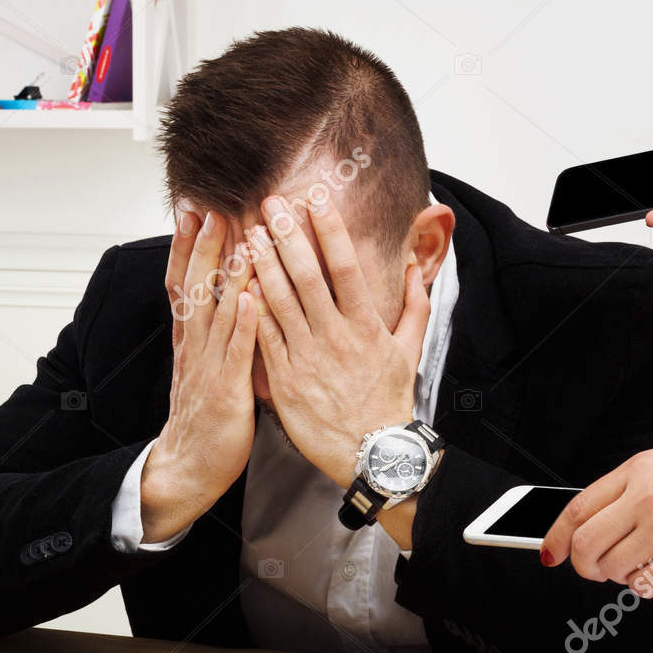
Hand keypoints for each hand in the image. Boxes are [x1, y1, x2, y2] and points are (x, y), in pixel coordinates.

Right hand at [139, 211, 258, 541]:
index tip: (193, 209)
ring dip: (226, 274)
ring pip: (216, 311)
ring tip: (237, 237)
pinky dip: (243, 325)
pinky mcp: (226, 390)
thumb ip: (213, 331)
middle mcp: (194, 346)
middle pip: (195, 287)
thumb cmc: (205, 415)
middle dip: (203, 246)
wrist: (189, 465)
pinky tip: (253, 299)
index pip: (185, 283)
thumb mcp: (204, 365)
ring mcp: (208, 366)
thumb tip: (225, 296)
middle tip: (211, 207)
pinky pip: (236, 353)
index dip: (187, 246)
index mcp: (190, 339)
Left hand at [247, 194, 428, 489]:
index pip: (345, 266)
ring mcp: (308, 358)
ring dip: (263, 264)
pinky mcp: (285, 380)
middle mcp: (335, 337)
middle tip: (272, 204)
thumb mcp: (410, 351)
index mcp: (366, 326)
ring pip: (280, 302)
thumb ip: (413, 306)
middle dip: (288, 236)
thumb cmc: (389, 402)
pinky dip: (251, 309)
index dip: (330, 229)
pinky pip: (264, 338)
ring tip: (251, 234)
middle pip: (307, 276)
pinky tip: (239, 283)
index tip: (317, 198)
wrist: (371, 454)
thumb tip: (412, 269)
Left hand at [539, 438, 652, 596]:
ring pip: (611, 569)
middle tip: (595, 569)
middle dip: (582, 565)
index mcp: (637, 471)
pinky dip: (648, 585)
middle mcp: (644, 499)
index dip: (557, 536)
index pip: (577, 509)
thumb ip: (634, 491)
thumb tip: (599, 523)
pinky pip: (644, 586)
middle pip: (585, 544)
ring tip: (647, 562)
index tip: (550, 553)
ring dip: (620, 574)